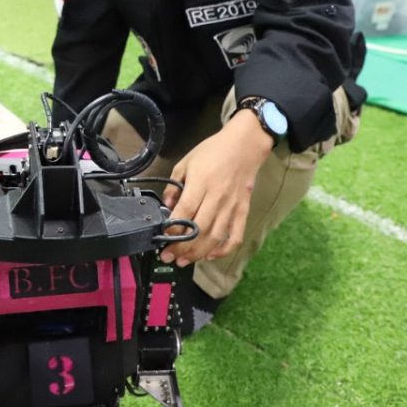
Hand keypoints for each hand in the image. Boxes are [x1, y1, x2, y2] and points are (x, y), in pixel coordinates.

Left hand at [159, 112, 272, 265]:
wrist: (244, 145)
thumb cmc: (213, 151)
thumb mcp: (186, 162)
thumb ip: (174, 185)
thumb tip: (167, 205)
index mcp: (201, 183)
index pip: (185, 211)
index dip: (172, 228)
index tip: (162, 237)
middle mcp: (217, 197)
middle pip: (199, 229)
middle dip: (181, 247)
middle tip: (168, 256)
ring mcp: (232, 206)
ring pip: (215, 236)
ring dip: (198, 252)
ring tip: (183, 261)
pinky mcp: (243, 210)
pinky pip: (235, 235)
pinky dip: (224, 249)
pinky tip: (211, 255)